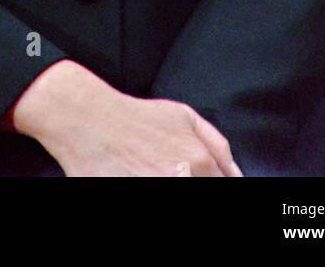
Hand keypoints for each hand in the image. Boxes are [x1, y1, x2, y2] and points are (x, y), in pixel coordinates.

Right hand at [12, 60, 242, 177]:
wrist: (87, 118)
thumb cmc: (133, 117)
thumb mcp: (183, 116)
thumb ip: (217, 146)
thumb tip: (237, 174)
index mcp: (200, 162)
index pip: (223, 187)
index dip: (215, 185)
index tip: (201, 180)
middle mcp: (183, 179)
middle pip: (206, 194)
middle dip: (193, 185)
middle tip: (171, 173)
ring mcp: (159, 187)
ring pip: (182, 200)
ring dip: (170, 184)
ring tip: (152, 173)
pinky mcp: (131, 196)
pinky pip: (159, 207)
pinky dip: (149, 184)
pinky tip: (140, 177)